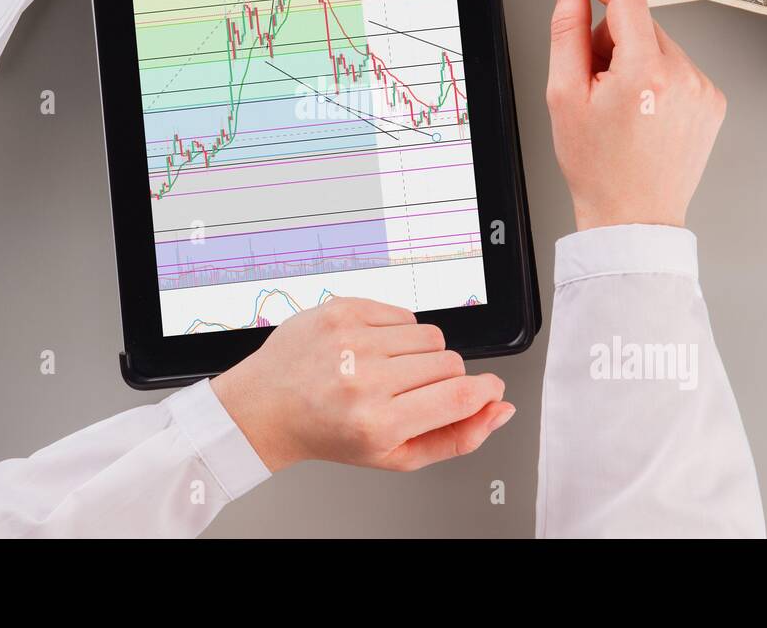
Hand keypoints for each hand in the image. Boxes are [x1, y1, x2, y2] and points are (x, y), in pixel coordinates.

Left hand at [210, 298, 513, 472]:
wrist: (268, 406)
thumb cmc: (330, 433)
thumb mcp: (395, 456)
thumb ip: (455, 438)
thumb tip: (499, 409)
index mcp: (378, 422)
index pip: (460, 395)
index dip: (486, 391)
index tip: (491, 389)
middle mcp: (364, 379)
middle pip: (451, 363)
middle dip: (443, 378)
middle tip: (410, 392)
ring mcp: (351, 340)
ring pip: (431, 336)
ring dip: (421, 354)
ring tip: (389, 371)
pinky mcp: (342, 310)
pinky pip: (403, 314)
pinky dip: (397, 332)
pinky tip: (372, 350)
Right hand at [545, 0, 725, 230]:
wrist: (631, 216)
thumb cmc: (596, 166)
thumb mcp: (563, 95)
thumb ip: (566, 30)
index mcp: (645, 73)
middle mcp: (683, 76)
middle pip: (639, 24)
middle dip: (610, 41)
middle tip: (592, 84)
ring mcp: (704, 89)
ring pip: (659, 45)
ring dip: (634, 60)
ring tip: (619, 106)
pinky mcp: (713, 101)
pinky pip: (678, 68)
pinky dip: (656, 78)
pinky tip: (642, 112)